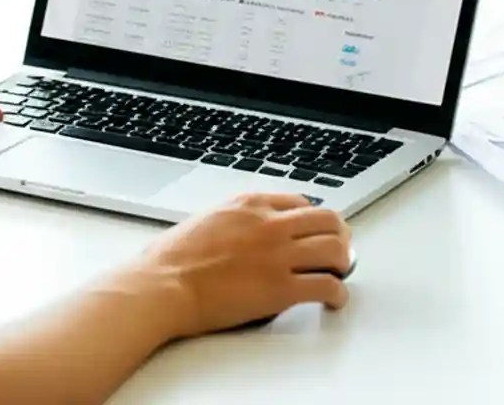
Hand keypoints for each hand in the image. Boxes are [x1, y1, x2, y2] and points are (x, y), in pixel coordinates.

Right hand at [115, 193, 351, 338]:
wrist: (161, 285)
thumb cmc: (170, 260)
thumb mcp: (206, 219)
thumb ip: (234, 220)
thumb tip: (244, 232)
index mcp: (249, 204)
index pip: (301, 202)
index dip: (314, 220)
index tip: (316, 232)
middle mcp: (269, 224)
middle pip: (328, 221)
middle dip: (339, 236)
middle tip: (339, 251)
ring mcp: (277, 256)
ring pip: (335, 250)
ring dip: (343, 263)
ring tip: (338, 275)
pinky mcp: (280, 289)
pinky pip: (327, 287)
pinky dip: (338, 295)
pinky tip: (333, 301)